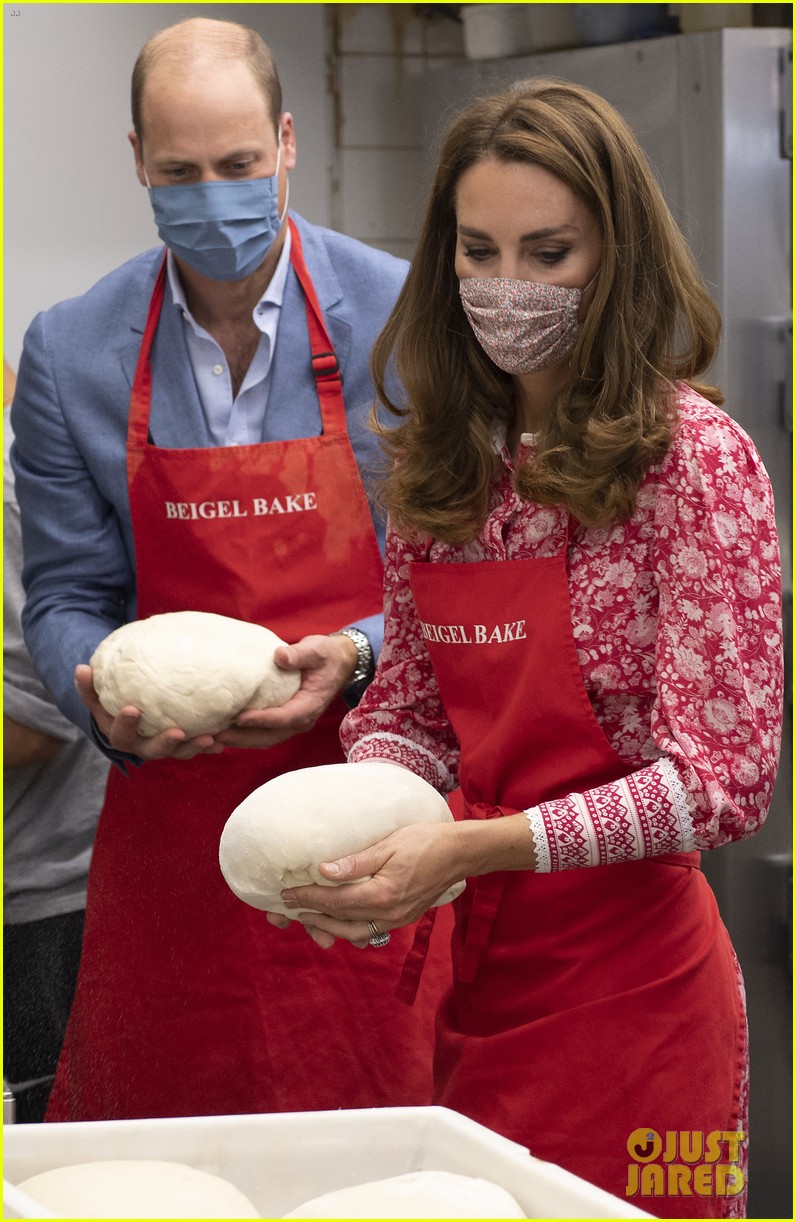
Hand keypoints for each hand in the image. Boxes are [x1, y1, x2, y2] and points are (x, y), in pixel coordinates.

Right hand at [75, 665, 223, 760]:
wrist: (131, 713)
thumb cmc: (114, 699)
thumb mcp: (100, 692)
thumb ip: (90, 684)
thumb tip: (81, 668)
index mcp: (120, 734)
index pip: (119, 734)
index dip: (125, 725)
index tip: (133, 710)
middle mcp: (142, 745)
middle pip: (151, 750)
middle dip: (165, 743)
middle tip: (178, 732)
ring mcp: (164, 747)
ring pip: (178, 752)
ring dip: (194, 747)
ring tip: (210, 738)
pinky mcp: (182, 745)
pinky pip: (196, 748)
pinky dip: (209, 746)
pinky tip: (222, 742)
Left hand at [213, 633, 358, 749]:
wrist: (337, 663)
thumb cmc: (326, 656)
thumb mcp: (316, 650)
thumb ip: (299, 654)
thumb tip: (279, 656)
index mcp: (310, 705)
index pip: (285, 717)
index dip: (262, 720)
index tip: (240, 718)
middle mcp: (302, 719)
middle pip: (271, 736)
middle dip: (244, 737)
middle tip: (218, 734)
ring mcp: (293, 722)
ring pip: (266, 738)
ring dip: (242, 740)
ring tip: (216, 736)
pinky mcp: (285, 720)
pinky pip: (265, 733)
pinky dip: (246, 734)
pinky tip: (227, 730)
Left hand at [278, 822, 464, 948]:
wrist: (459, 854)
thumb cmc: (425, 842)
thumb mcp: (388, 845)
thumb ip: (355, 862)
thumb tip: (323, 870)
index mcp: (383, 895)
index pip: (335, 900)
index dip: (308, 897)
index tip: (287, 893)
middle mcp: (389, 914)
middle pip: (341, 920)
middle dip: (312, 915)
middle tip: (289, 908)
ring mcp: (397, 920)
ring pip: (354, 932)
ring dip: (329, 926)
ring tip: (309, 918)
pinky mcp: (403, 919)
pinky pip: (369, 931)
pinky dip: (350, 929)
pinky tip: (339, 921)